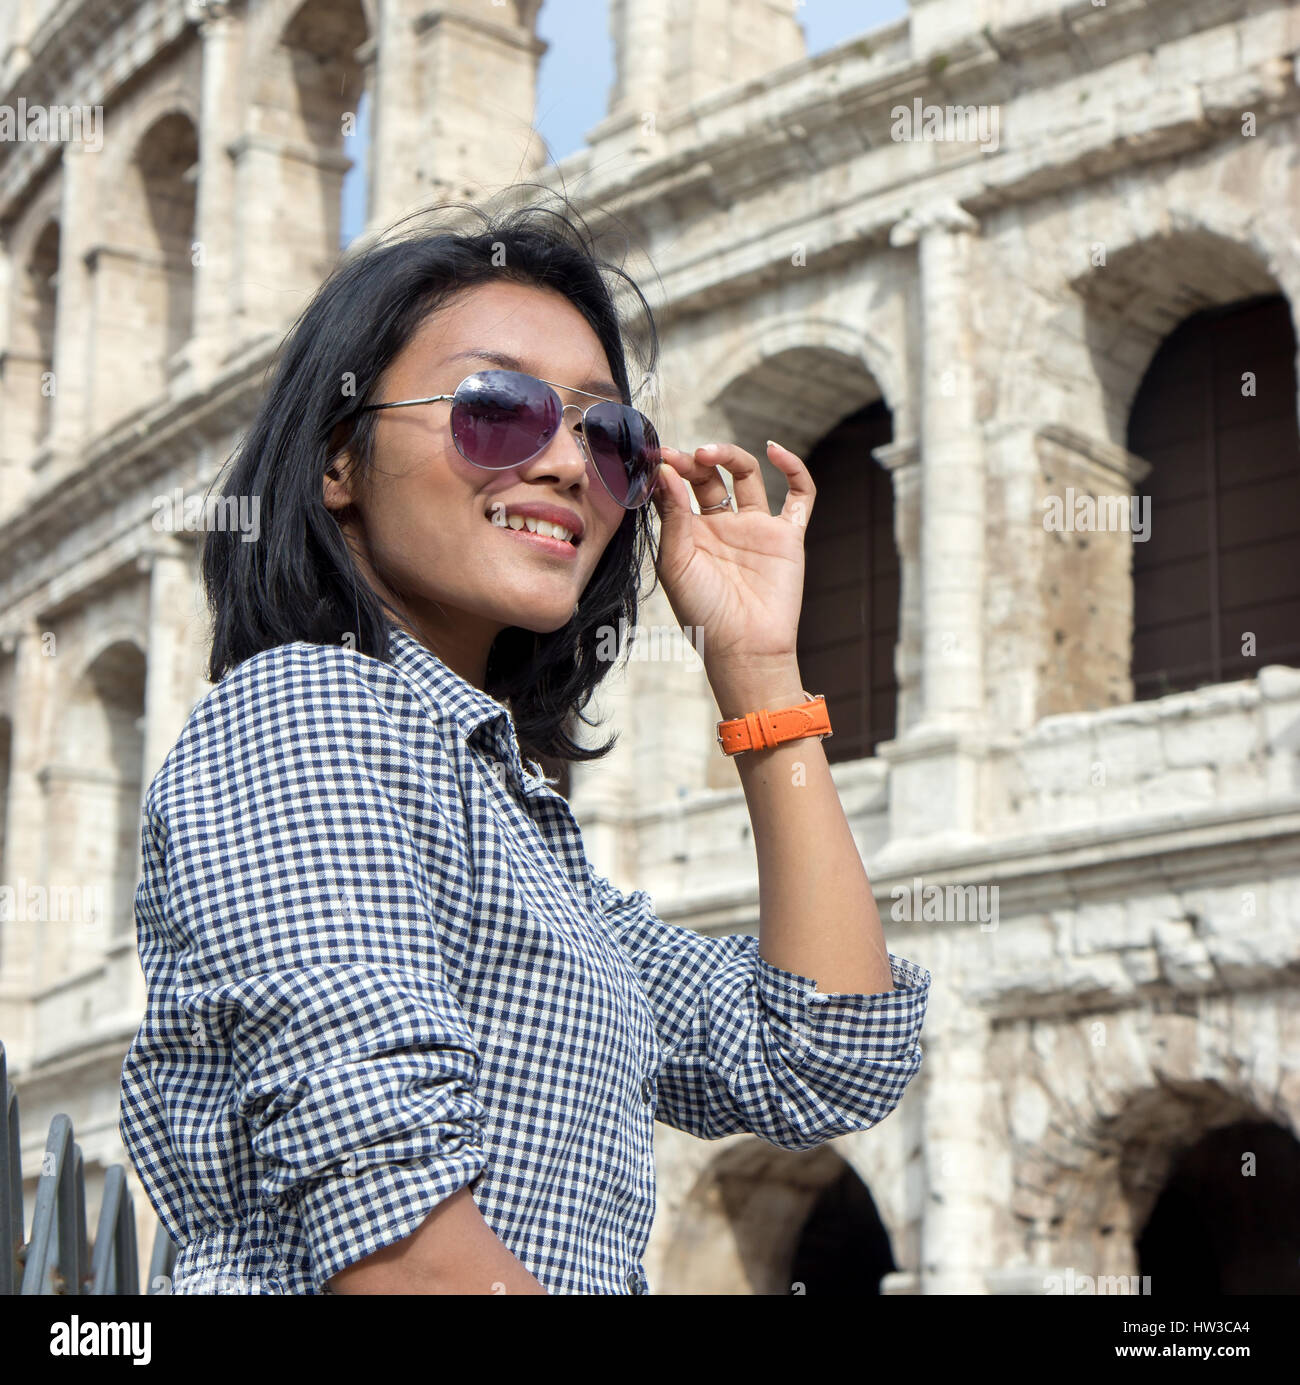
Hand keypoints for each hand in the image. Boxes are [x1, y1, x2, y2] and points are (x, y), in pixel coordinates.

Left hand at [648, 440, 813, 672]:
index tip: (655, 457)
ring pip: (747, 475)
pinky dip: (794, 467)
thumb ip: (673, 515)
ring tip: (708, 453)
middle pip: (710, 476)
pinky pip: (800, 494)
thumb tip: (665, 470)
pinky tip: (776, 450)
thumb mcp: (676, 562)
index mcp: (691, 533)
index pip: (678, 488)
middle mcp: (723, 526)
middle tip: (679, 456)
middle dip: (694, 460)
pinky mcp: (788, 535)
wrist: (743, 647)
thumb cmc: (702, 614)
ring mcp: (756, 528)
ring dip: (729, 455)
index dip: (668, 470)